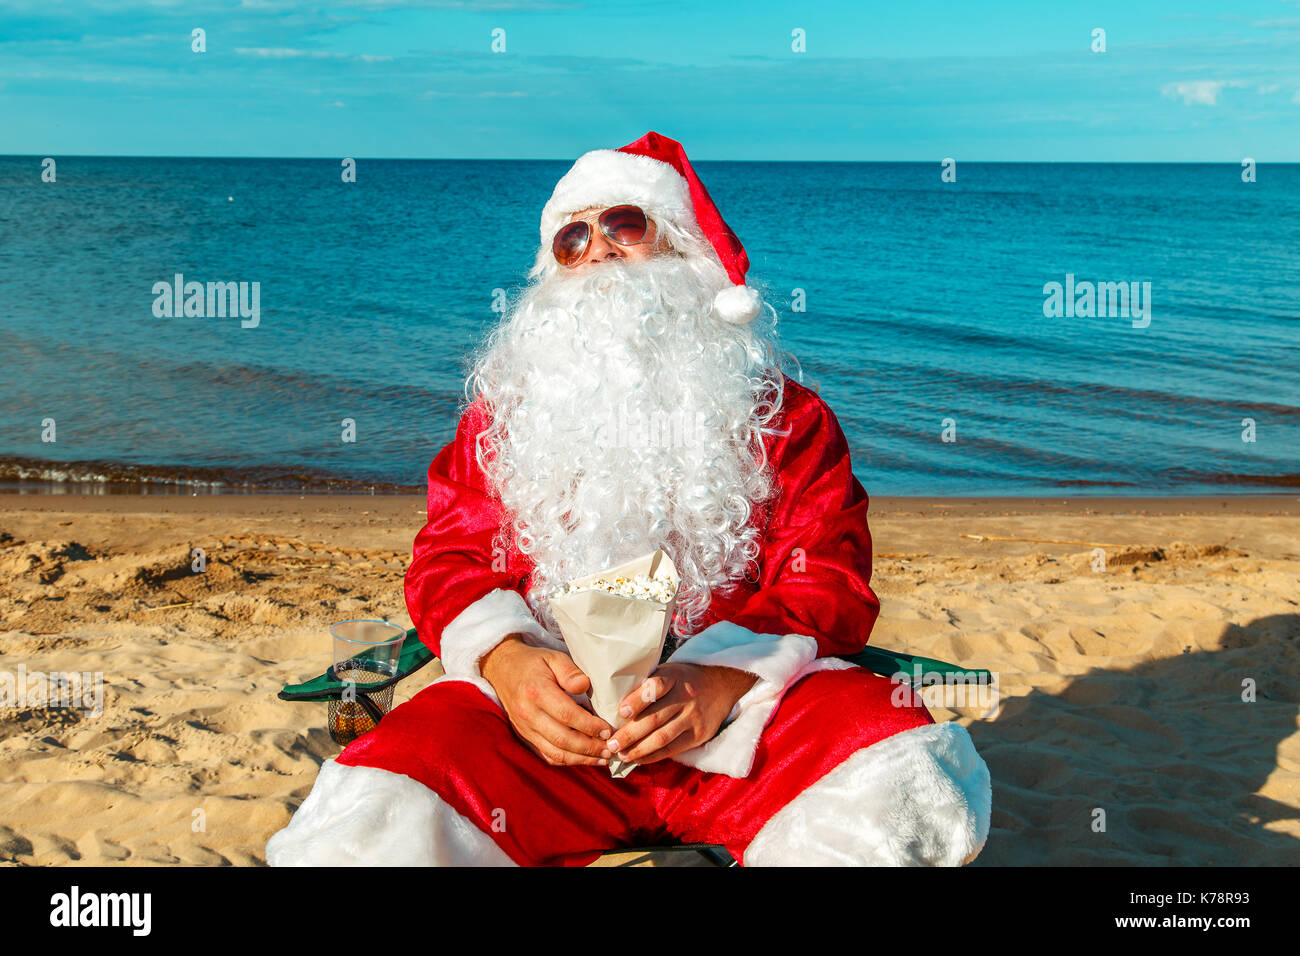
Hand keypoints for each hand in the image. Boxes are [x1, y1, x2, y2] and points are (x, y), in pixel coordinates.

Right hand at [480, 634, 614, 767]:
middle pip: (562, 739)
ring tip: (603, 758)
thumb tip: (585, 685)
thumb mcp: (553, 657)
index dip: (589, 726)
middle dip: (589, 747)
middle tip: (610, 748)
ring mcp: (525, 728)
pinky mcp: (525, 737)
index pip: (566, 715)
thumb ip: (570, 671)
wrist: (502, 670)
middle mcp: (528, 714)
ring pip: (555, 752)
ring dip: (581, 759)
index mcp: (536, 691)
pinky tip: (585, 759)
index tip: (607, 729)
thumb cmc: (533, 662)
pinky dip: (567, 761)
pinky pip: (547, 755)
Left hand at [607, 663, 758, 764]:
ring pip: (662, 737)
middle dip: (630, 734)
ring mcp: (694, 717)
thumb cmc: (683, 680)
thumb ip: (647, 685)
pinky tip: (638, 759)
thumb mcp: (668, 672)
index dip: (637, 700)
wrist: (721, 685)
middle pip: (655, 718)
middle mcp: (686, 697)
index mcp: (674, 677)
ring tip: (621, 755)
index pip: (655, 687)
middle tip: (611, 745)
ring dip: (639, 749)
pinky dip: (653, 756)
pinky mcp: (699, 734)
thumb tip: (612, 705)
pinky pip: (673, 749)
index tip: (620, 712)